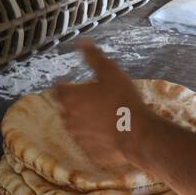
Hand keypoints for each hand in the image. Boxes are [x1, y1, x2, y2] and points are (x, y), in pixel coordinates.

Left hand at [53, 41, 151, 169]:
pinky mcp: (89, 152)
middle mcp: (68, 119)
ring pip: (76, 126)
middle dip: (76, 103)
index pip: (58, 89)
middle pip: (66, 108)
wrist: (137, 134)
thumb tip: (82, 42)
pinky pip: (88, 141)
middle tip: (95, 99)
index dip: (66, 85)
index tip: (76, 84)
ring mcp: (78, 138)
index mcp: (70, 98)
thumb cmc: (122, 100)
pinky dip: (94, 136)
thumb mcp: (110, 72)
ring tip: (104, 115)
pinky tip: (109, 132)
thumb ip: (93, 57)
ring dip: (84, 120)